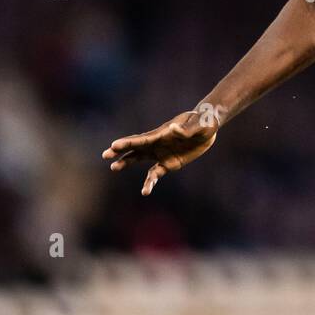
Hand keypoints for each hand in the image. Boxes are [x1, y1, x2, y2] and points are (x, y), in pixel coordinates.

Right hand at [101, 104, 220, 195]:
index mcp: (163, 133)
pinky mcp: (169, 163)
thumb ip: (186, 128)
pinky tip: (145, 192)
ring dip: (127, 162)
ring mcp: (161, 153)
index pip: (142, 139)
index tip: (114, 145)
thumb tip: (173, 129)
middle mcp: (158, 143)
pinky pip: (155, 173)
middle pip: (135, 147)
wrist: (208, 127)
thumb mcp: (199, 125)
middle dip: (120, 151)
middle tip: (105, 155)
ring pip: (140, 158)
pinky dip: (149, 182)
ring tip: (113, 167)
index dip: (128, 142)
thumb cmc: (204, 122)